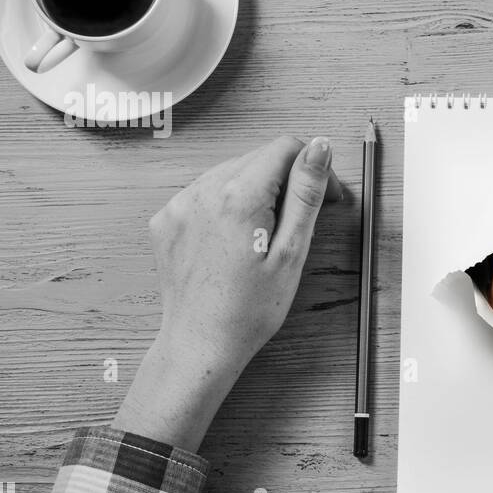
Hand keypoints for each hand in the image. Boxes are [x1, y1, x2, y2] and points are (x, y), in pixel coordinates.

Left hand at [113, 135, 342, 450]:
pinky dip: (226, 205)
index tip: (326, 195)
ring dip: (256, 191)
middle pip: (258, 158)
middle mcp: (203, 191)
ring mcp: (180, 204)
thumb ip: (305, 193)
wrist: (200, 344)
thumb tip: (319, 148)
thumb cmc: (248, 311)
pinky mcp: (166, 219)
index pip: (285, 147)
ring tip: (265, 236)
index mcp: (239, 197)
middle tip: (301, 222)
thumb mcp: (291, 252)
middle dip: (287, 180)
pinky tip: (236, 240)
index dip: (314, 167)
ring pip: (231, 172)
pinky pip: (205, 193)